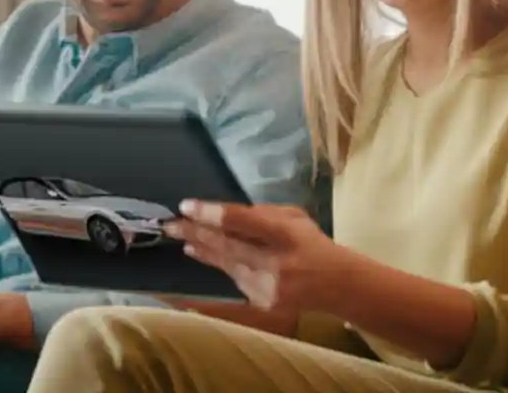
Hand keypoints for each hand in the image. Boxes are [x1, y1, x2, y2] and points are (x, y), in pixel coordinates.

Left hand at [164, 201, 349, 312]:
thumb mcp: (294, 217)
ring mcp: (267, 286)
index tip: (187, 205)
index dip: (212, 213)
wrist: (336, 285)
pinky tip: (197, 252)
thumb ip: (262, 214)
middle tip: (171, 223)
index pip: (243, 221)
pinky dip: (215, 263)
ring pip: (225, 263)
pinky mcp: (261, 302)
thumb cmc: (311, 243)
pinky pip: (231, 278)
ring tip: (180, 236)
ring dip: (200, 248)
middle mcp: (275, 262)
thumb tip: (223, 216)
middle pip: (227, 245)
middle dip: (195, 232)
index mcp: (286, 234)